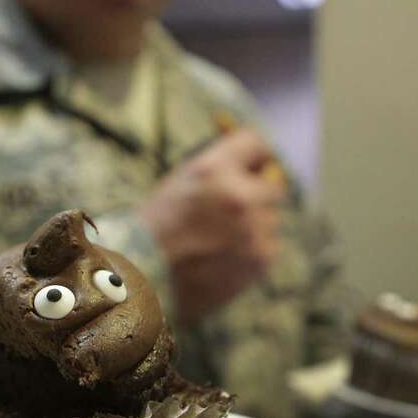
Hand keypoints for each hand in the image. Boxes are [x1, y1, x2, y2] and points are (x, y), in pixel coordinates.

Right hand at [139, 128, 284, 325]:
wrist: (145, 274)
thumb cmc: (158, 224)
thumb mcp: (181, 178)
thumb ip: (218, 164)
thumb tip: (251, 158)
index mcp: (215, 170)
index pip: (255, 143)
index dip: (254, 154)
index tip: (253, 163)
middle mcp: (240, 196)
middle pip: (272, 183)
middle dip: (256, 192)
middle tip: (233, 207)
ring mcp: (254, 230)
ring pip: (269, 218)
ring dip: (253, 223)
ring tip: (216, 238)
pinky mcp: (261, 260)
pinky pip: (267, 244)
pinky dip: (251, 249)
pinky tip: (221, 255)